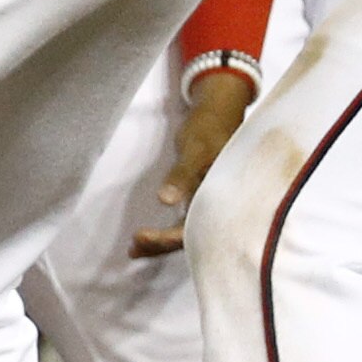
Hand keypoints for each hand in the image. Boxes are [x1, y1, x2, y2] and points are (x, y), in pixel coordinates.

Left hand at [135, 65, 256, 251]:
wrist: (218, 112)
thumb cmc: (210, 128)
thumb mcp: (196, 149)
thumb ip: (183, 175)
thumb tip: (166, 201)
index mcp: (227, 198)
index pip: (200, 229)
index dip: (170, 238)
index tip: (142, 237)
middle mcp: (221, 205)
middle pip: (194, 236)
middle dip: (163, 245)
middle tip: (133, 248)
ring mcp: (212, 203)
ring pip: (188, 231)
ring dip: (163, 242)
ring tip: (134, 249)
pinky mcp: (202, 198)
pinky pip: (185, 220)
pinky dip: (166, 230)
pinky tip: (146, 238)